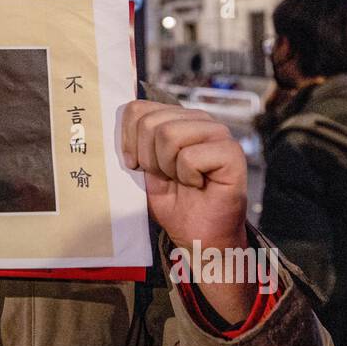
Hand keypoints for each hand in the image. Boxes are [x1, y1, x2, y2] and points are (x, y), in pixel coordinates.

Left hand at [121, 101, 254, 322]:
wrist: (201, 236)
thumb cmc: (175, 203)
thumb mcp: (145, 168)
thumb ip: (136, 141)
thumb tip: (114, 120)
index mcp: (177, 118)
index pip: (137, 109)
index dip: (128, 141)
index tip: (137, 165)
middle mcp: (199, 120)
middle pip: (150, 122)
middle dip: (149, 157)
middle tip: (166, 176)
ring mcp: (218, 133)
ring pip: (169, 134)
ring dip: (168, 166)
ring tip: (182, 179)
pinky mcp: (232, 152)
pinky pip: (190, 156)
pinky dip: (187, 176)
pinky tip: (199, 184)